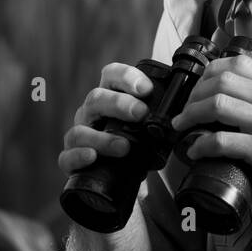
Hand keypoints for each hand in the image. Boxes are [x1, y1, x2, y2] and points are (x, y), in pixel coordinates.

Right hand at [57, 62, 151, 176]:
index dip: (127, 77)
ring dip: (103, 138)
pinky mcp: (71, 159)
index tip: (146, 89)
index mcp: (109, 97)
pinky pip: (67, 156)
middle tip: (141, 113)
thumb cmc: (134, 144)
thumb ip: (159, 116)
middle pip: (96, 98)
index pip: (111, 75)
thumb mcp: (148, 126)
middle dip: (119, 103)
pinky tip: (92, 157)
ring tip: (124, 147)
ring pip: (81, 130)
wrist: (119, 175)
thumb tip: (184, 112)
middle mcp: (90, 113)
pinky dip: (78, 156)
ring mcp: (79, 135)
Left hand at [169, 54, 251, 207]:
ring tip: (183, 125)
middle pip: (222, 80)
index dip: (211, 70)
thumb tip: (240, 103)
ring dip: (191, 115)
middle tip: (186, 107)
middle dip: (195, 93)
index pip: (239, 63)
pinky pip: (221, 141)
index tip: (200, 84)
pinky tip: (195, 152)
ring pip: (217, 105)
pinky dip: (201, 145)